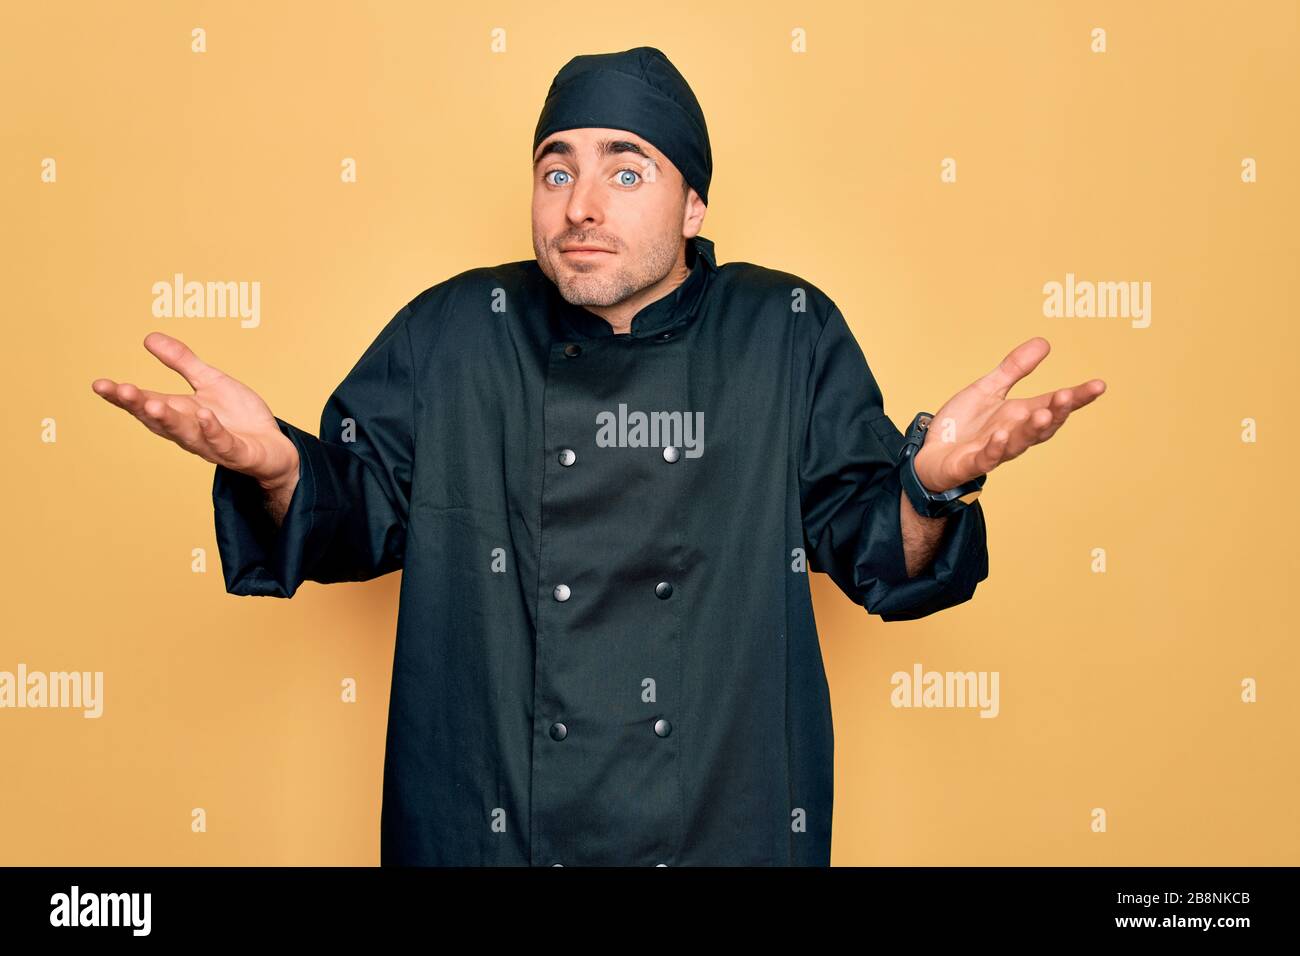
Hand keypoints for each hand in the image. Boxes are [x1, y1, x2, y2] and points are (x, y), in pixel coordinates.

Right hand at [91, 331, 298, 488]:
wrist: (274, 447)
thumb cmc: (239, 417)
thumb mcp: (210, 381)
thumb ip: (182, 362)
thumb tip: (148, 337)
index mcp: (179, 413)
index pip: (145, 403)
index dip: (122, 396)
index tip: (99, 384)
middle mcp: (189, 431)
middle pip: (158, 420)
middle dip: (138, 406)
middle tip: (120, 390)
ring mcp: (212, 444)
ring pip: (185, 434)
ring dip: (168, 420)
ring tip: (152, 403)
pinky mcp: (237, 453)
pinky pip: (222, 443)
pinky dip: (211, 430)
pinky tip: (204, 415)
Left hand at [912, 336, 1105, 491]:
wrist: (930, 454)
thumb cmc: (963, 425)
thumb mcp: (987, 389)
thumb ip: (1014, 368)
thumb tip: (1045, 342)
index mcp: (1020, 416)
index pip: (1053, 405)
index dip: (1076, 397)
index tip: (1099, 385)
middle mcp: (1013, 434)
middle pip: (1042, 425)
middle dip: (1056, 412)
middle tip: (1067, 395)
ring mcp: (994, 450)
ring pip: (1019, 442)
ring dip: (1031, 429)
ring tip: (1043, 412)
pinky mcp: (971, 463)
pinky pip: (986, 457)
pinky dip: (994, 448)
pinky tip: (999, 436)